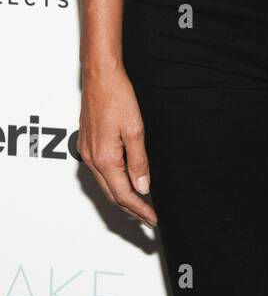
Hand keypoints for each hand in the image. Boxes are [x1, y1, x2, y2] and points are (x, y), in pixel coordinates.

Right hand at [78, 65, 157, 227]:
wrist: (100, 76)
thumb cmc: (117, 97)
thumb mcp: (135, 130)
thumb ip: (139, 162)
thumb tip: (142, 187)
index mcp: (104, 158)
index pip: (124, 194)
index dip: (139, 209)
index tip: (152, 219)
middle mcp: (91, 159)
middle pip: (112, 194)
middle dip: (131, 209)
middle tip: (148, 218)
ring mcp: (86, 152)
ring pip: (105, 184)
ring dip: (122, 196)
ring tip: (139, 205)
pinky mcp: (87, 144)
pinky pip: (100, 171)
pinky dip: (114, 182)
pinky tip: (125, 181)